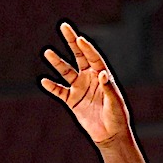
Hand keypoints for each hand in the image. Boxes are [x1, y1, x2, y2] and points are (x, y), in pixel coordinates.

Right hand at [41, 22, 129, 146]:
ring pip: (66, 71)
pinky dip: (52, 86)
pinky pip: (59, 91)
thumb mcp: (115, 103)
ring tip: (48, 52)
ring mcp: (80, 88)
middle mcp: (90, 78)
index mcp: (102, 76)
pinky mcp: (72, 100)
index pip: (93, 57)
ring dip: (57, 62)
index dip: (87, 48)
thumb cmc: (117, 117)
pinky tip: (45, 81)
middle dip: (71, 41)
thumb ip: (109, 88)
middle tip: (64, 26)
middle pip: (79, 56)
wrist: (110, 135)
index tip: (80, 39)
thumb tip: (103, 74)